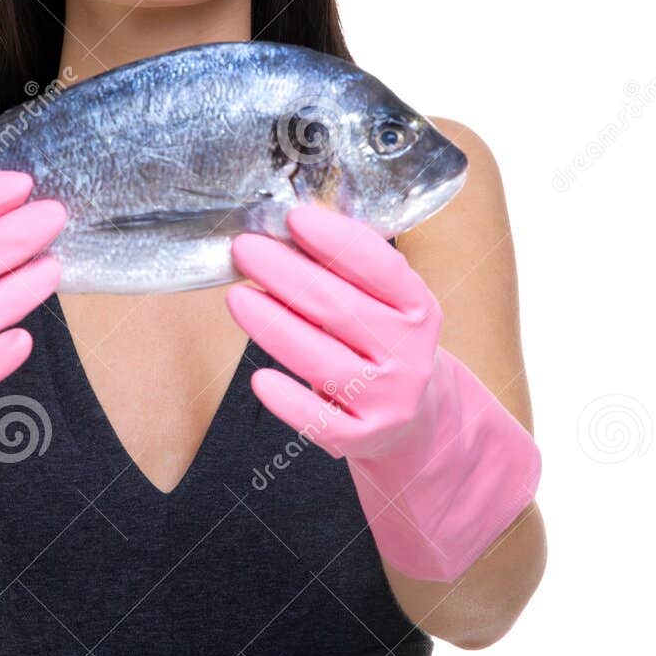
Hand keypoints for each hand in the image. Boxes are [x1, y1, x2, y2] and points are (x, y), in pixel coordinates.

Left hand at [225, 202, 442, 461]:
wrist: (412, 417)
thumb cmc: (378, 344)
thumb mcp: (382, 304)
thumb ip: (347, 271)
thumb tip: (288, 230)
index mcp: (418, 309)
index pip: (382, 269)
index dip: (338, 241)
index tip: (295, 218)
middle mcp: (409, 354)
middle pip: (340, 310)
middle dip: (286, 274)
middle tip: (245, 249)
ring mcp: (388, 399)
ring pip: (323, 361)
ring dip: (275, 326)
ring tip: (237, 298)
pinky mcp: (363, 437)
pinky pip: (320, 421)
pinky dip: (289, 400)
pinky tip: (259, 378)